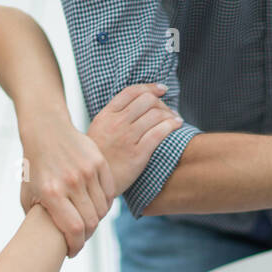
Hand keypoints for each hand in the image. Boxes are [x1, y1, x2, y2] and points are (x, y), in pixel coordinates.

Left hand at [19, 113, 115, 257]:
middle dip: (86, 235)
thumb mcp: (27, 192)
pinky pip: (110, 193)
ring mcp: (87, 171)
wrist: (46, 130)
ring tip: (86, 220)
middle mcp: (71, 182)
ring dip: (96, 219)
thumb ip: (35, 216)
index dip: (76, 246)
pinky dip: (105, 204)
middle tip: (79, 237)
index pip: (74, 229)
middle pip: (91, 222)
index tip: (72, 251)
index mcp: (52, 192)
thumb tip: (42, 240)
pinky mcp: (99, 163)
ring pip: (102, 209)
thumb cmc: (34, 165)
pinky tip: (96, 206)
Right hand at [87, 84, 182, 199]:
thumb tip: (133, 105)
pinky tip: (178, 124)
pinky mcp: (138, 154)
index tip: (161, 89)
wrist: (94, 183)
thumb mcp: (98, 130)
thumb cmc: (99, 157)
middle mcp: (117, 124)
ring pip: (155, 115)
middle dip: (161, 102)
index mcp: (106, 115)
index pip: (131, 92)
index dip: (149, 87)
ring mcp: (127, 138)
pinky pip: (159, 132)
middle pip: (146, 101)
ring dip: (170, 113)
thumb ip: (113, 116)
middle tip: (168, 109)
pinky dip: (172, 124)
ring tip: (176, 118)